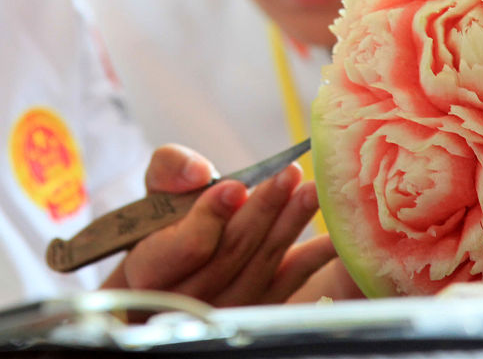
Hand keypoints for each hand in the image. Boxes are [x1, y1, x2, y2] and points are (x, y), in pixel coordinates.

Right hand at [101, 144, 336, 305]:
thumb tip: (198, 172)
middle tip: (287, 175)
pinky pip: (286, 286)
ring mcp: (222, 309)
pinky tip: (332, 239)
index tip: (236, 187)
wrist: (172, 268)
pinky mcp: (254, 310)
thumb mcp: (157, 188)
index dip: (210, 216)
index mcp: (150, 268)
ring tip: (310, 191)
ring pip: (260, 268)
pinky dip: (311, 260)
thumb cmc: (163, 222)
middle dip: (262, 211)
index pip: (185, 247)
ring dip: (289, 226)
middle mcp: (184, 298)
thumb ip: (170, 170)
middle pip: (229, 254)